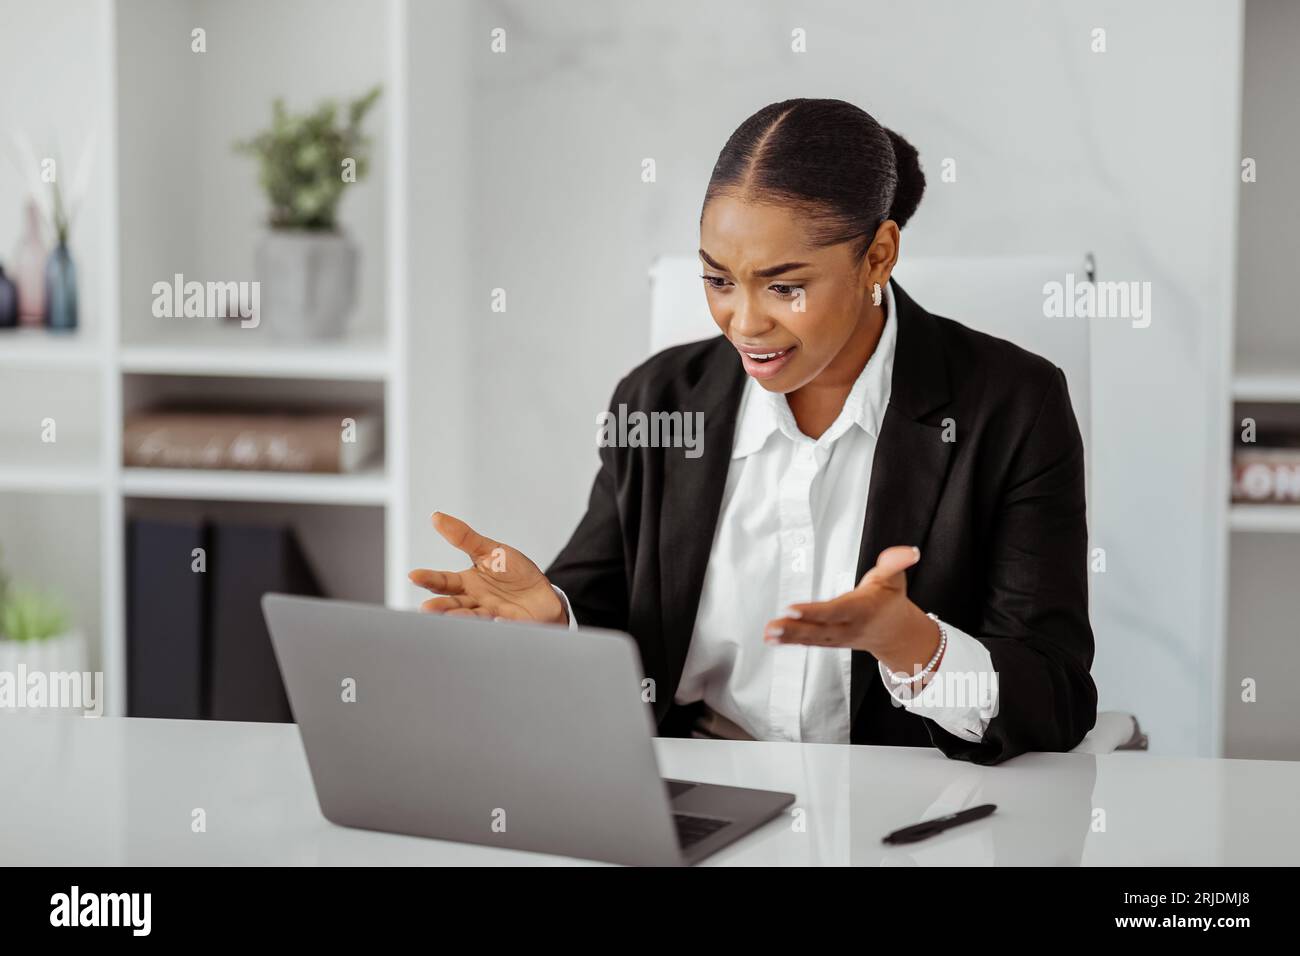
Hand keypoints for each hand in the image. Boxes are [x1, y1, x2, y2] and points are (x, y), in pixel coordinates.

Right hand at [408, 512, 566, 623]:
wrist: (542, 595)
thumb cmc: (514, 573)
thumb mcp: (489, 550)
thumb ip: (463, 537)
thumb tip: (437, 517)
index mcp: (468, 583)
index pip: (443, 582)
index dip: (428, 579)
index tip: (414, 576)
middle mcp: (475, 600)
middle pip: (453, 603)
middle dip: (440, 606)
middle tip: (427, 607)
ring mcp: (490, 613)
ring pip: (472, 617)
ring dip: (462, 617)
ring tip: (452, 615)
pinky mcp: (509, 623)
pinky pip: (503, 624)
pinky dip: (499, 623)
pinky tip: (497, 619)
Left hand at [763, 545, 941, 677]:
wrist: (896, 634)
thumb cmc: (890, 601)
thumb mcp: (894, 579)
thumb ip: (895, 563)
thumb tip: (909, 551)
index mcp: (861, 610)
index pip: (835, 611)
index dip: (814, 612)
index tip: (792, 609)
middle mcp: (848, 627)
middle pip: (819, 629)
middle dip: (795, 629)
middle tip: (773, 626)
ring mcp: (838, 638)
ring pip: (811, 639)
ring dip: (788, 636)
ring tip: (769, 633)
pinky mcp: (829, 641)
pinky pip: (809, 642)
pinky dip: (790, 642)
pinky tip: (771, 638)